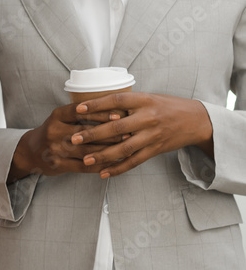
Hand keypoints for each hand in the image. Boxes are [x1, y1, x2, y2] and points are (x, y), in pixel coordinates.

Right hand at [8, 104, 113, 179]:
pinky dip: (99, 165)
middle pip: (86, 131)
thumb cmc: (52, 132)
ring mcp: (56, 149)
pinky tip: (112, 164)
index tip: (119, 114)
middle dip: (109, 133)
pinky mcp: (58, 164)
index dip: (100, 113)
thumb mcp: (59, 118)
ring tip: (123, 149)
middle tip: (127, 132)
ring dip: (107, 150)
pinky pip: (83, 166)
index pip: (81, 111)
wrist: (30, 152)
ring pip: (87, 150)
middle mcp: (55, 130)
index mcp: (57, 115)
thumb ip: (78, 114)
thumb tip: (109, 107)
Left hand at [70, 92, 213, 177]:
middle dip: (93, 134)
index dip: (96, 105)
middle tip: (74, 138)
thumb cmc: (167, 105)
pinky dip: (118, 168)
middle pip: (116, 127)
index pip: (116, 101)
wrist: (196, 120)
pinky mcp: (155, 150)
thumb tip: (100, 106)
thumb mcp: (148, 97)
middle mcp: (148, 118)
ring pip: (124, 148)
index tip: (78, 109)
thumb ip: (128, 102)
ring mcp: (152, 136)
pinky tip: (104, 172)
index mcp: (144, 100)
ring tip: (85, 160)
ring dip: (102, 155)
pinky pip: (134, 162)